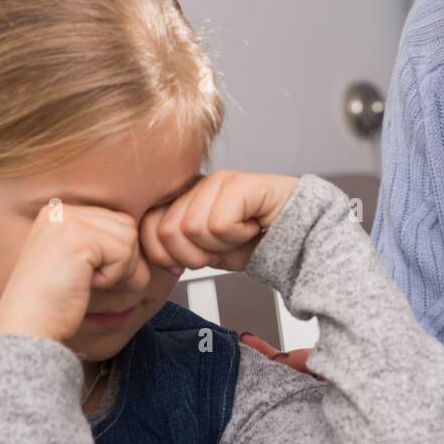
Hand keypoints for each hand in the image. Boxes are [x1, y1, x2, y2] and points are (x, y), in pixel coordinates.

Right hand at [0, 204, 150, 342]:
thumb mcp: (82, 262)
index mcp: (59, 212)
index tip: (85, 275)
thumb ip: (106, 240)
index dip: (115, 256)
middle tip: (86, 281)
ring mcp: (66, 220)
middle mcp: (60, 210)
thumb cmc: (56, 303)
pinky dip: (113, 277)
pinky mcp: (76, 237)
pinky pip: (124, 254)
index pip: (116, 222)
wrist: (27, 329)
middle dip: (120, 262)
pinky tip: (83, 284)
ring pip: (130, 239)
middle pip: (127, 227)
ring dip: (118, 270)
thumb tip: (152, 236)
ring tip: (83, 281)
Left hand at [138, 170, 298, 272]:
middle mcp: (196, 185)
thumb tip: (156, 259)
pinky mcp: (239, 183)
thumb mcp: (206, 253)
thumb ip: (177, 251)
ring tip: (240, 235)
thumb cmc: (253, 241)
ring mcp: (217, 180)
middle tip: (222, 248)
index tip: (191, 262)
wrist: (297, 236)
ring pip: (193, 229)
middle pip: (168, 232)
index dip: (165, 256)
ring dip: (220, 245)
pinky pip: (220, 224)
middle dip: (195, 255)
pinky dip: (238, 236)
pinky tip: (252, 226)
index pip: (147, 228)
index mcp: (181, 199)